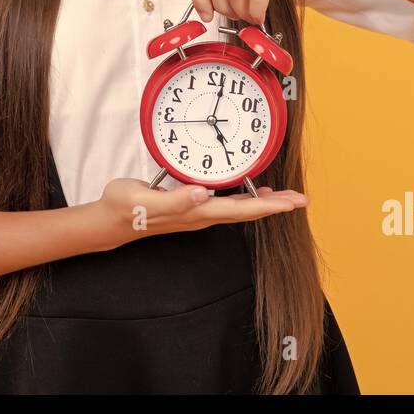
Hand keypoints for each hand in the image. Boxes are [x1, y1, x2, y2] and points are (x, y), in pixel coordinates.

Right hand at [94, 177, 307, 247]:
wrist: (110, 220)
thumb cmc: (125, 207)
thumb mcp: (145, 200)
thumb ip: (174, 199)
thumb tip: (203, 194)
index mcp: (195, 212)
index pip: (241, 211)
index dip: (269, 207)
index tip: (293, 203)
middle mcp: (201, 215)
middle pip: (247, 212)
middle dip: (276, 206)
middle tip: (303, 199)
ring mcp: (197, 212)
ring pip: (240, 209)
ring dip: (265, 204)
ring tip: (287, 197)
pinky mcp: (191, 206)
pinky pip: (227, 203)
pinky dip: (246, 198)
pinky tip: (254, 193)